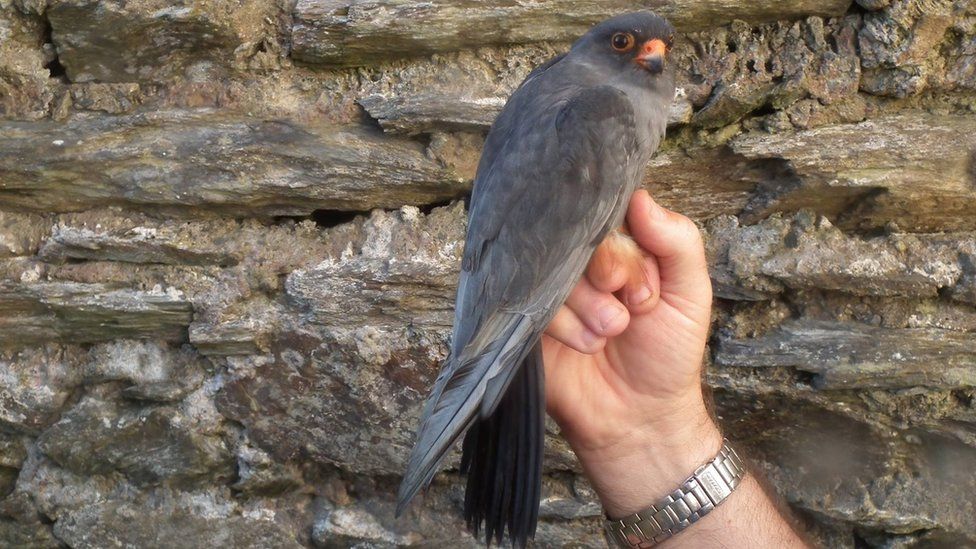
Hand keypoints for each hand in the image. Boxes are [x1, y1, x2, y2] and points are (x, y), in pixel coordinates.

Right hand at [542, 189, 721, 516]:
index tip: (646, 287)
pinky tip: (585, 346)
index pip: (610, 213)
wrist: (639, 418)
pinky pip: (533, 301)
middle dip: (613, 275)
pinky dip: (566, 326)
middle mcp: (581, 260)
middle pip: (579, 235)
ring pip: (556, 268)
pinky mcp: (526, 317)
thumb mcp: (691, 294)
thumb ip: (678, 241)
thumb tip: (639, 196)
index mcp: (620, 244)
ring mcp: (550, 288)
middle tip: (632, 312)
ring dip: (591, 309)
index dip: (626, 247)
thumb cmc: (667, 354)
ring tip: (609, 336)